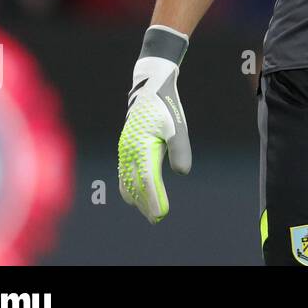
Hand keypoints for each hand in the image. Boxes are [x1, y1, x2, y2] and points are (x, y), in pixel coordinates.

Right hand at [118, 25, 191, 223]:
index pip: (148, 181)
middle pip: (135, 185)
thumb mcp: (177, 127)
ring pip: (127, 181)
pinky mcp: (125, 148)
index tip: (162, 213)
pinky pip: (124, 172)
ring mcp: (125, 150)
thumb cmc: (166, 106)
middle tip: (158, 219)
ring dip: (137, 197)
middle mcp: (129, 151)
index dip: (155, 199)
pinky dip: (129, 186)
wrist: (150, 88)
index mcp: (141, 146)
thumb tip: (182, 172)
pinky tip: (136, 195)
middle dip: (146, 203)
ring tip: (150, 211)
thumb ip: (180, 149)